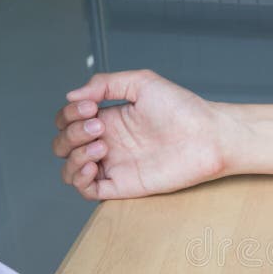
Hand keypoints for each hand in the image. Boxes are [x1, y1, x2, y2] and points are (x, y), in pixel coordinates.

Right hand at [53, 70, 272, 199]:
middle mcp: (109, 142)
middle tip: (100, 128)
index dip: (69, 114)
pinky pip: (88, 191)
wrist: (208, 136)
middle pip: (64, 143)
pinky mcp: (124, 185)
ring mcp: (115, 165)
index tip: (90, 108)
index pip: (68, 120)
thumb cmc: (183, 109)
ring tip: (101, 146)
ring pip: (70, 169)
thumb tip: (72, 95)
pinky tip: (94, 166)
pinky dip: (80, 180)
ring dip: (74, 155)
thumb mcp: (141, 83)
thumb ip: (105, 84)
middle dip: (72, 134)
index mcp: (110, 118)